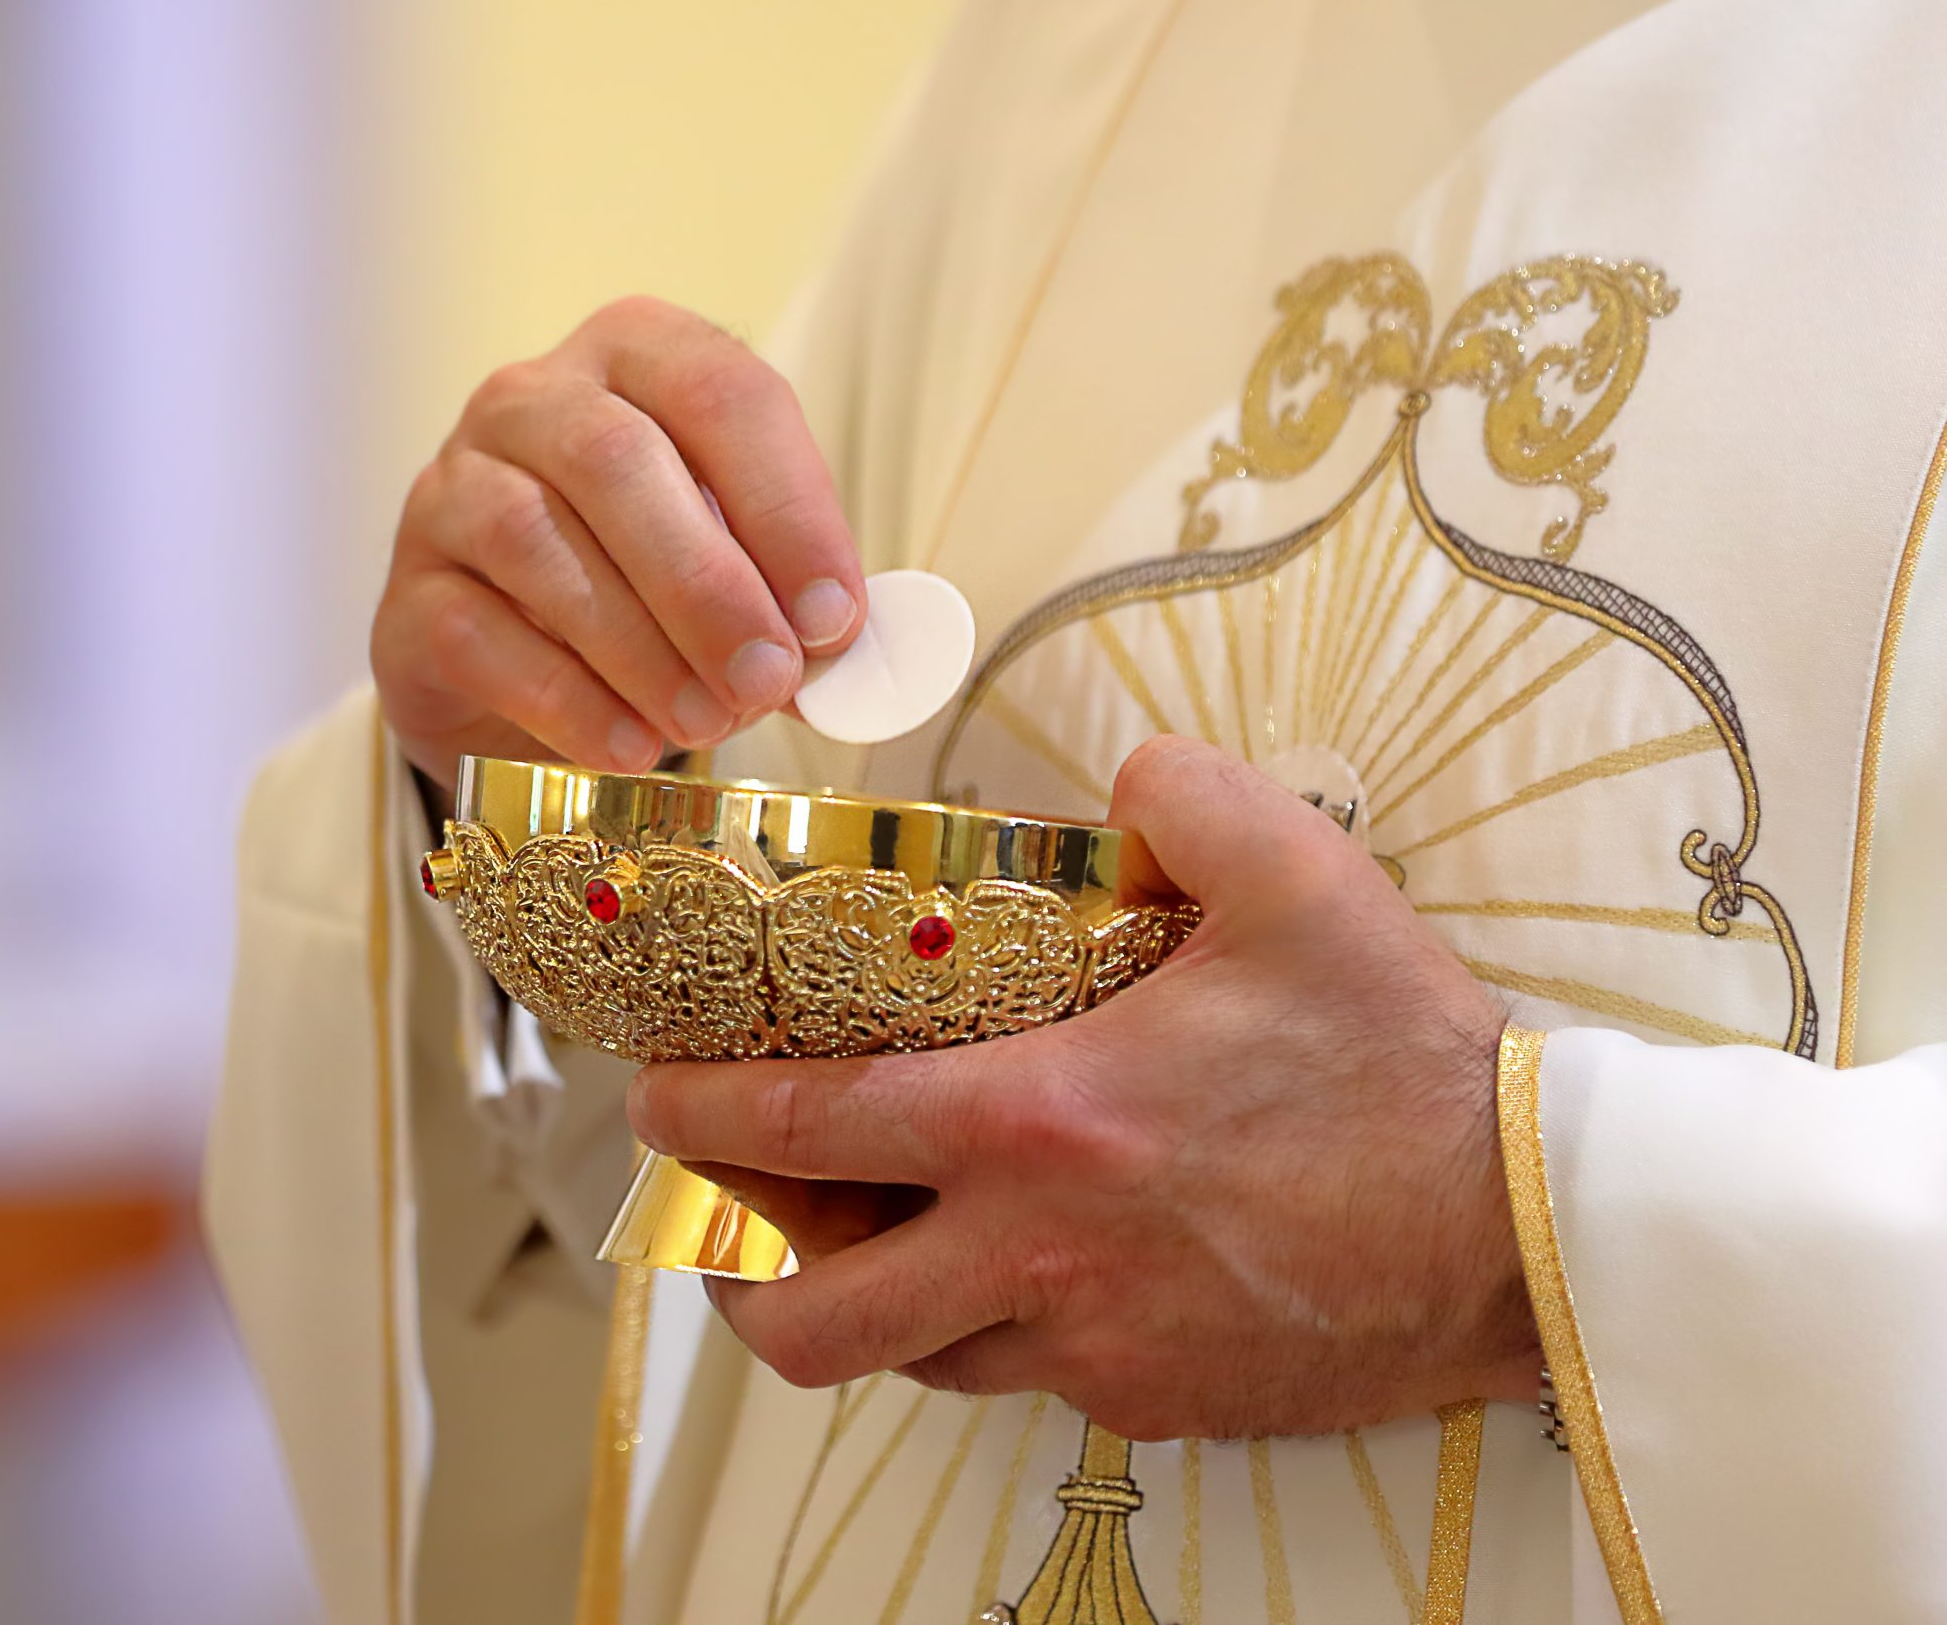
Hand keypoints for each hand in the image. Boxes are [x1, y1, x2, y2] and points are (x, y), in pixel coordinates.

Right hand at [372, 297, 864, 792]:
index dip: (786, 504)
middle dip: (707, 583)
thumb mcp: (737, 566)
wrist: (516, 667)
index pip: (718, 392)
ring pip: (534, 540)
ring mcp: (451, 489)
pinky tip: (627, 747)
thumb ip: (792, 591)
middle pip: (615, 461)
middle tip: (769, 679)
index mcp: (635, 356)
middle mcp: (529, 400)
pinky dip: (563, 698)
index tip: (835, 615)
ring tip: (710, 723)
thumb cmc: (651, 589)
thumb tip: (850, 651)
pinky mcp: (408, 596)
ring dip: (638, 645)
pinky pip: (476, 633)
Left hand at [627, 736, 1537, 1440]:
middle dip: (731, 1278)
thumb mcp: (1302, 880)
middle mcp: (1036, 1259)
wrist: (1529, 1236)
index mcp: (1039, 1126)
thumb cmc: (1408, 1062)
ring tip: (869, 1230)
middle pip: (809, 1324)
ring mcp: (1092, 1349)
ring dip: (865, 1303)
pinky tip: (1018, 1261)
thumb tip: (1126, 773)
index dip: (697, 1116)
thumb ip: (1185, 796)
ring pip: (910, 1363)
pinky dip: (984, 1329)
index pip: (804, 1131)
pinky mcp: (1154, 1404)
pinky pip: (1019, 1381)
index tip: (650, 1096)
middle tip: (733, 1210)